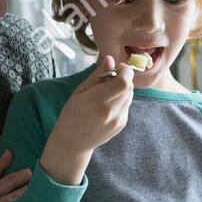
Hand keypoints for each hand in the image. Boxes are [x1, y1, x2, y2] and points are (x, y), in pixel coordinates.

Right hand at [39, 55, 133, 184]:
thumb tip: (110, 59)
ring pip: (130, 95)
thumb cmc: (72, 113)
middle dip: (124, 78)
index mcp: (95, 100)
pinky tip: (107, 104)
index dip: (125, 71)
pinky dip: (121, 100)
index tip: (119, 67)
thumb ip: (97, 75)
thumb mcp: (80, 91)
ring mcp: (117, 120)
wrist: (73, 141)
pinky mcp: (121, 124)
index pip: (124, 81)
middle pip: (129, 87)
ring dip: (123, 88)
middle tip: (110, 78)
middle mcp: (109, 111)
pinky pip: (127, 105)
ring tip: (107, 92)